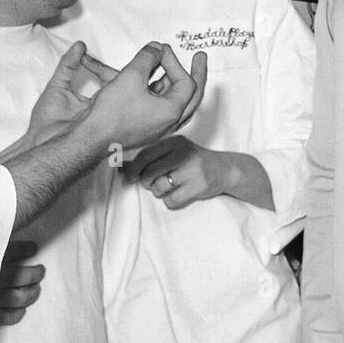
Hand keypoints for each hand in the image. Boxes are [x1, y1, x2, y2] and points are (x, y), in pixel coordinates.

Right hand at [0, 240, 44, 326]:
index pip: (22, 249)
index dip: (29, 248)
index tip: (33, 248)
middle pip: (25, 276)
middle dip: (36, 274)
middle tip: (40, 271)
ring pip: (19, 297)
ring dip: (32, 293)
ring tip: (36, 289)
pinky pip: (5, 318)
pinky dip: (16, 314)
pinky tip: (21, 309)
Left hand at [26, 42, 117, 144]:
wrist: (39, 146)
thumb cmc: (45, 122)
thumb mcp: (57, 87)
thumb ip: (68, 65)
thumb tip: (79, 45)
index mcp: (93, 99)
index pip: (106, 78)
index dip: (103, 67)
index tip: (100, 58)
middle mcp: (102, 109)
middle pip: (120, 89)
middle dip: (122, 76)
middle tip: (122, 68)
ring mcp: (107, 120)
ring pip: (124, 102)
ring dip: (126, 90)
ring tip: (124, 80)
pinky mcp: (109, 131)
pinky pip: (119, 116)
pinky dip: (123, 107)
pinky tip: (120, 98)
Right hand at [86, 45, 206, 149]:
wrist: (88, 140)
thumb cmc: (109, 115)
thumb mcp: (131, 75)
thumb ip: (147, 57)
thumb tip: (156, 48)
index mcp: (172, 112)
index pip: (185, 81)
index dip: (174, 61)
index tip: (160, 51)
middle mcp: (168, 123)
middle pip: (192, 95)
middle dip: (197, 73)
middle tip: (200, 58)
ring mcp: (157, 128)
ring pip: (176, 102)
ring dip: (174, 82)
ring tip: (171, 67)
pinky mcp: (145, 128)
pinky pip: (160, 108)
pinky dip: (159, 92)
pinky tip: (152, 81)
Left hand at [128, 136, 244, 208]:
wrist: (225, 169)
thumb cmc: (192, 161)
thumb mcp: (172, 153)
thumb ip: (148, 158)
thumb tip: (118, 166)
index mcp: (175, 142)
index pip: (145, 156)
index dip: (133, 170)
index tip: (128, 178)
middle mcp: (184, 153)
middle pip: (149, 174)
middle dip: (148, 182)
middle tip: (157, 181)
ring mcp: (193, 170)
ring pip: (158, 188)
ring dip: (160, 192)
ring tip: (172, 186)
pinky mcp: (199, 186)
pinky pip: (171, 201)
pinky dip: (171, 201)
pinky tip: (181, 193)